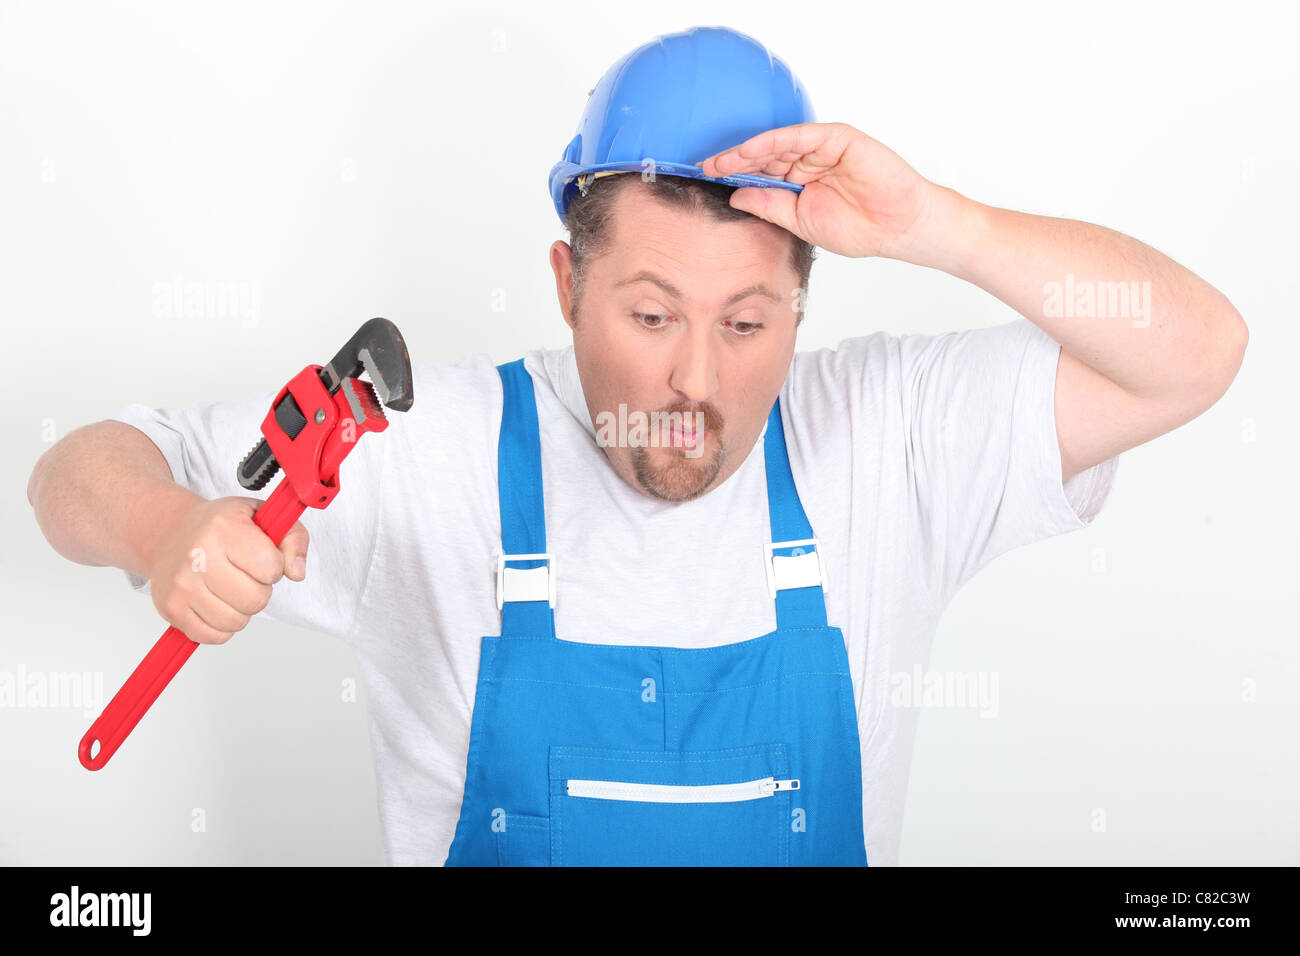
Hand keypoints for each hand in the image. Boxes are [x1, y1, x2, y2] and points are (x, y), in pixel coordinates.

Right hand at [145, 496, 308, 644]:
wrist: (171, 532)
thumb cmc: (222, 527)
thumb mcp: (264, 516)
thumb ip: (294, 539)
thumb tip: (296, 573)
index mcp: (224, 527)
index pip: (271, 568)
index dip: (274, 567)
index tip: (262, 558)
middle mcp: (198, 556)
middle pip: (256, 600)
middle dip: (260, 591)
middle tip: (245, 575)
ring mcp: (181, 584)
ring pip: (236, 622)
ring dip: (242, 610)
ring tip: (231, 588)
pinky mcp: (171, 608)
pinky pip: (213, 636)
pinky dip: (222, 627)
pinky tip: (216, 603)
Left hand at [695, 122, 936, 259]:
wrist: (897, 228)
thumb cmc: (859, 228)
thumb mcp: (800, 221)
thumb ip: (769, 205)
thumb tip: (735, 194)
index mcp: (800, 181)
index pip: (761, 172)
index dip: (733, 174)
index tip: (705, 179)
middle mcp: (808, 160)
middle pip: (764, 155)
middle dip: (732, 161)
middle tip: (702, 167)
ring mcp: (822, 147)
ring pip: (777, 143)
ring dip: (746, 151)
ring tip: (718, 161)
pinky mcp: (837, 138)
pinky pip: (799, 136)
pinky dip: (773, 141)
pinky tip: (749, 151)